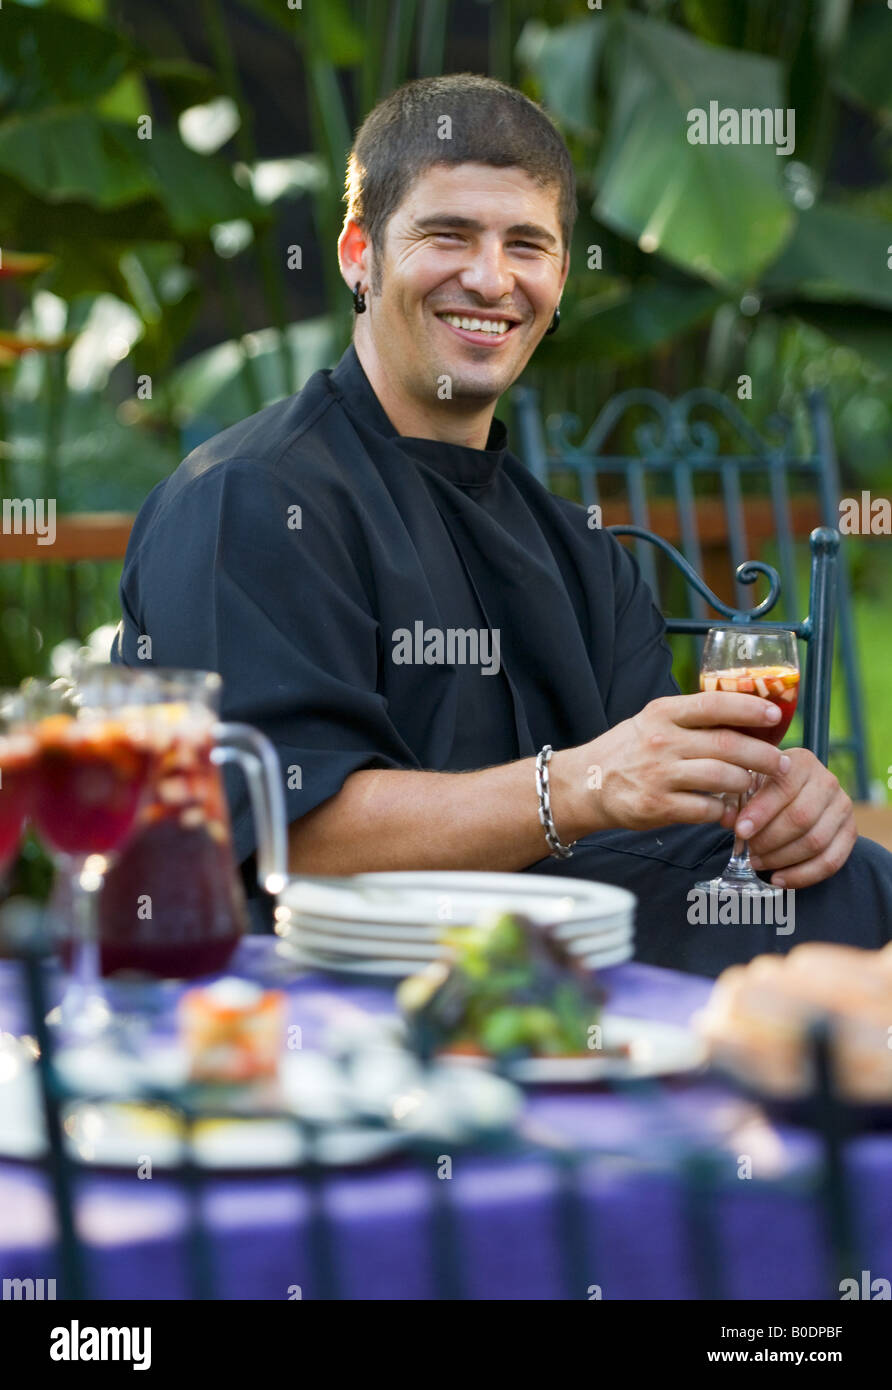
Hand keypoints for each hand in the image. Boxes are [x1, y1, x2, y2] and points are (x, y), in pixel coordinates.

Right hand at [559, 692, 790, 834]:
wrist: (586, 783)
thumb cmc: (629, 750)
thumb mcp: (654, 720)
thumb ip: (692, 719)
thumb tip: (747, 718)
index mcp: (664, 712)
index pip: (715, 704)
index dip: (750, 709)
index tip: (775, 715)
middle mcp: (662, 740)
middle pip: (728, 745)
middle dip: (763, 755)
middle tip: (781, 763)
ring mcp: (660, 774)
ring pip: (722, 777)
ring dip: (745, 783)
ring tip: (752, 785)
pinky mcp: (658, 805)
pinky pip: (706, 808)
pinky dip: (723, 810)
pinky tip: (726, 809)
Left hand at [736, 747, 856, 888]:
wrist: (794, 794)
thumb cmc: (764, 789)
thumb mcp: (747, 785)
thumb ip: (735, 800)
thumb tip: (727, 820)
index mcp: (801, 761)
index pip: (783, 787)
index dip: (761, 812)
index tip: (740, 831)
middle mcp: (827, 781)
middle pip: (801, 818)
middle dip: (770, 840)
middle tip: (750, 850)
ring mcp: (843, 807)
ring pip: (815, 842)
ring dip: (782, 859)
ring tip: (758, 862)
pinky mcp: (850, 832)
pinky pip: (830, 862)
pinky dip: (802, 876)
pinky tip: (778, 879)